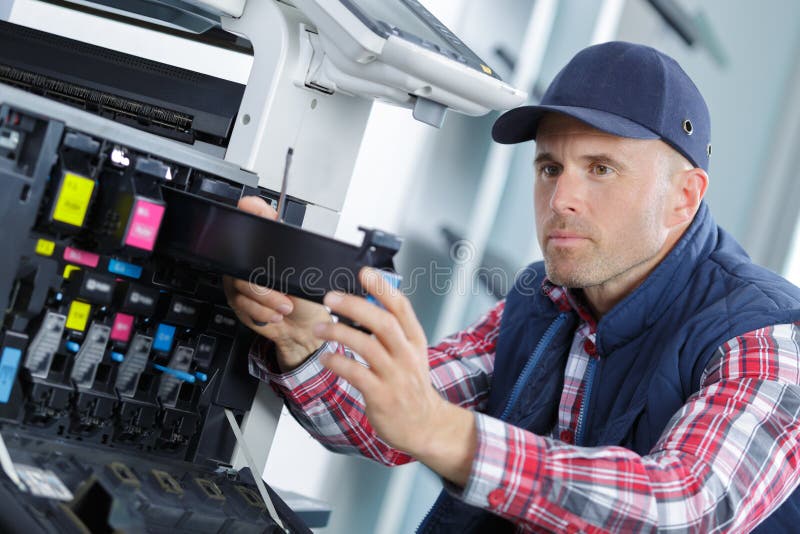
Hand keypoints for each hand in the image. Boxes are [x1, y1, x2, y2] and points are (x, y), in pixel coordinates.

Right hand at [223, 196, 330, 371]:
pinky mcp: (238, 301)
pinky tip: (273, 313)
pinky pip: (242, 303)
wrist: (302, 329)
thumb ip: (300, 252)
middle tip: (285, 295)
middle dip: (267, 286)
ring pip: (243, 286)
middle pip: (245, 264)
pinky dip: (261, 312)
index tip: (251, 204)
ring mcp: (242, 281)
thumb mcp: (309, 274)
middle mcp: (252, 263)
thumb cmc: (307, 301)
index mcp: (269, 252)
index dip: (253, 213)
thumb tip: (298, 235)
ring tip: (283, 307)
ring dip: (267, 301)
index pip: (257, 224)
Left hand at [311, 268, 476, 485]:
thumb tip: (365, 301)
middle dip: (355, 306)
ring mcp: (395, 376)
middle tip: (331, 298)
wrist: (424, 425)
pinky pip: (356, 374)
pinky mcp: (382, 396)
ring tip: (320, 328)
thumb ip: (392, 329)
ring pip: (367, 346)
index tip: (364, 273)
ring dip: (339, 333)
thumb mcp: (410, 353)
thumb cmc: (411, 386)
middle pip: (383, 322)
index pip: (401, 307)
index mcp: (414, 340)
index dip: (382, 288)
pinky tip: (325, 357)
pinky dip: (338, 363)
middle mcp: (407, 355)